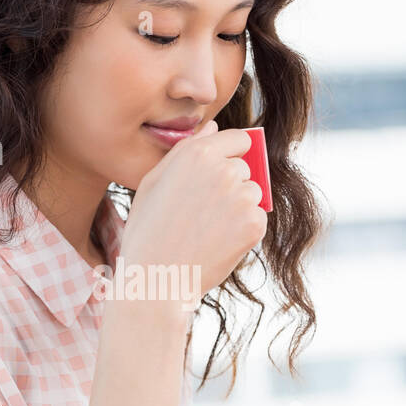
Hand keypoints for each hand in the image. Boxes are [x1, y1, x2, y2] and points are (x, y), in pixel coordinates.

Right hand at [122, 120, 266, 296]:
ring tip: (207, 229)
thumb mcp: (155, 181)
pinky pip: (257, 219)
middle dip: (231, 184)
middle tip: (200, 212)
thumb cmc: (148, 230)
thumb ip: (186, 149)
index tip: (215, 176)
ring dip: (238, 208)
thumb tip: (213, 126)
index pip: (238, 139)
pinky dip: (244, 231)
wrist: (157, 279)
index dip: (228, 156)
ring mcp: (242, 198)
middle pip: (245, 168)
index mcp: (199, 154)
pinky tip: (217, 243)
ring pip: (252, 194)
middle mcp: (224, 171)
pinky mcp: (254, 225)